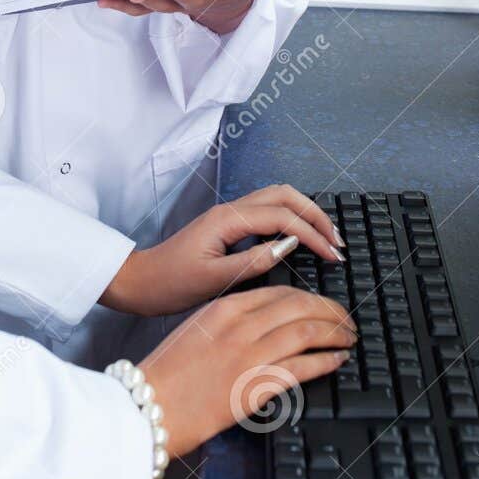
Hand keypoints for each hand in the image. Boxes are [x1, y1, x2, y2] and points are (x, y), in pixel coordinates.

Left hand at [99, 186, 343, 316]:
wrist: (141, 282)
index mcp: (227, 220)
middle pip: (285, 195)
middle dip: (316, 215)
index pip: (282, 217)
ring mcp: (229, 215)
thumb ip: (253, 261)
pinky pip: (267, 211)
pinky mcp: (228, 225)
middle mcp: (230, 210)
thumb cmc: (170, 283)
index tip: (333, 255)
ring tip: (326, 238)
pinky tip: (300, 238)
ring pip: (277, 198)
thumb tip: (287, 247)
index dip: (312, 234)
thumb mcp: (213, 280)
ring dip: (305, 214)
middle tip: (337, 242)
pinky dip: (290, 218)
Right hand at [141, 287, 356, 459]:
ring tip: (348, 337)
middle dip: (331, 310)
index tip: (322, 304)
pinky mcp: (256, 386)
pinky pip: (302, 367)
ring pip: (307, 331)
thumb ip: (230, 322)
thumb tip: (263, 324)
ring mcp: (249, 355)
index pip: (280, 292)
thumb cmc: (166, 375)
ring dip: (335, 333)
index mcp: (224, 308)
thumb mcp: (197, 332)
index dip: (309, 297)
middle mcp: (240, 326)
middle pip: (300, 306)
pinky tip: (337, 360)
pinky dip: (326, 361)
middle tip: (346, 319)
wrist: (147, 407)